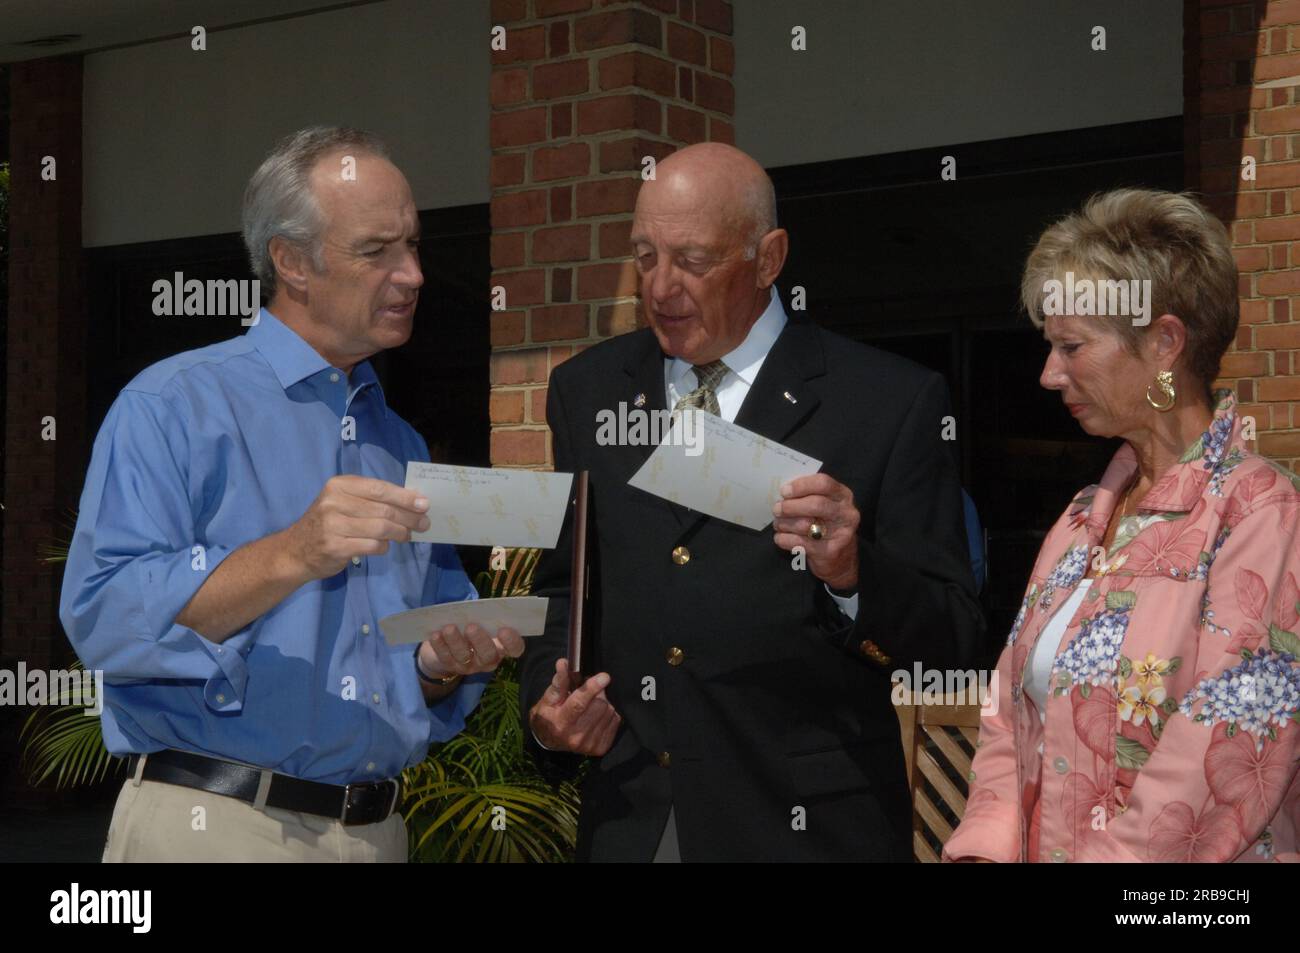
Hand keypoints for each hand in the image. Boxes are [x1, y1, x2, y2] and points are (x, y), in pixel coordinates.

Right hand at [281, 475, 431, 581]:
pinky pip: (372, 546)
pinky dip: (384, 547)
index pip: (379, 489)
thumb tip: (412, 502)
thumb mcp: (343, 501)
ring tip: (408, 535)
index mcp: (339, 485)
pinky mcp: (335, 547)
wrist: (295, 551)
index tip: (424, 504)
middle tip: (424, 523)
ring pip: (381, 528)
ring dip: (400, 533)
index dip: (405, 497)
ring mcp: (333, 525)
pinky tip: (385, 545)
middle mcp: (334, 502)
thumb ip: (371, 499)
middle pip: (383, 509)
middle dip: (409, 517)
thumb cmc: (327, 523)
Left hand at [418, 624, 524, 677]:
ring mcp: (469, 665)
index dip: (512, 642)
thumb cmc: (470, 627)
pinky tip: (435, 634)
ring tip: (449, 628)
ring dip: (456, 641)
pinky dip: (440, 645)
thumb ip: (485, 617)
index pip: (515, 649)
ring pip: (464, 656)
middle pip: (488, 655)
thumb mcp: (481, 622)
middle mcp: (487, 659)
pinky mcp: (450, 666)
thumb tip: (481, 606)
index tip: (504, 629)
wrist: (447, 646)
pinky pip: (445, 657)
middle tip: (471, 627)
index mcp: (501, 647)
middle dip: (480, 640)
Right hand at [529, 658, 621, 755]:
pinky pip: (615, 721)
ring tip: (592, 703)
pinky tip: (598, 714)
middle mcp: (576, 737)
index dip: (592, 688)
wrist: (549, 740)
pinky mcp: (600, 748)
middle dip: (598, 693)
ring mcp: (589, 744)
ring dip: (604, 703)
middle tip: (591, 691)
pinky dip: (609, 714)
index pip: (579, 704)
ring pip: (609, 712)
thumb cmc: (549, 715)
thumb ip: (558, 682)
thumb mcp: (548, 699)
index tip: (604, 677)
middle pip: (599, 706)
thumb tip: (563, 663)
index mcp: (560, 723)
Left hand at [771, 473, 859, 590]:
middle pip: (815, 504)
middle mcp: (846, 513)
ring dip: (784, 523)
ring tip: (778, 524)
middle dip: (791, 506)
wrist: (842, 560)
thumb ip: (809, 495)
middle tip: (777, 509)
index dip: (801, 486)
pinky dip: (784, 539)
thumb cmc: (827, 525)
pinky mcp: (828, 552)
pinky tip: (781, 537)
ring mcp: (840, 534)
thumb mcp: (825, 505)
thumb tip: (783, 492)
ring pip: (804, 525)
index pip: (823, 483)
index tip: (784, 491)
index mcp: (843, 496)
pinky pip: (798, 542)